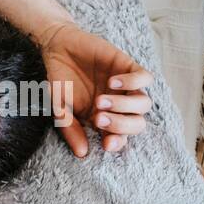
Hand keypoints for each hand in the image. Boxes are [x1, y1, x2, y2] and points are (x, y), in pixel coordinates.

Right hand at [35, 19, 152, 157]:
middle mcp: (118, 105)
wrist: (58, 49)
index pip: (120, 137)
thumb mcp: (60, 109)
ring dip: (124, 105)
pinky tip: (111, 81)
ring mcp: (125, 87)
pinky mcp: (128, 66)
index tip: (105, 144)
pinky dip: (132, 82)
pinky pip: (144, 78)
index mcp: (103, 119)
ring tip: (101, 100)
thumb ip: (71, 129)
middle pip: (137, 123)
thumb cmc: (59, 81)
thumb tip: (82, 153)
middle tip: (99, 118)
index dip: (118, 142)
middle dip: (121, 125)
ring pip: (144, 103)